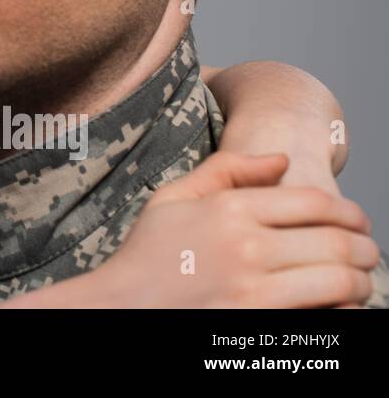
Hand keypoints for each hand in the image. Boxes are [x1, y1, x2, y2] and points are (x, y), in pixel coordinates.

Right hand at [95, 152, 377, 306]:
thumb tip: (282, 159)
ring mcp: (253, 290)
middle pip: (334, 241)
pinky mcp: (257, 325)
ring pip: (338, 280)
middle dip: (364, 247)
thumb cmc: (146, 254)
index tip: (358, 222)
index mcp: (228, 210)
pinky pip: (322, 316)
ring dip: (360, 280)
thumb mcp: (173, 197)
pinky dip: (341, 310)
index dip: (349, 212)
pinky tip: (338, 305)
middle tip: (368, 252)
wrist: (120, 308)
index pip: (314, 203)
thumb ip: (226, 170)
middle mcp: (245, 247)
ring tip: (360, 279)